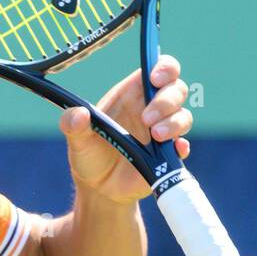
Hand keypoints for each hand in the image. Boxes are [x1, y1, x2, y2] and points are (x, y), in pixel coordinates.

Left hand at [59, 54, 191, 202]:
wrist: (98, 188)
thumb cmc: (89, 155)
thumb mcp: (76, 139)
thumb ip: (73, 124)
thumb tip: (79, 114)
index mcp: (131, 94)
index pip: (157, 68)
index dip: (164, 67)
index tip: (155, 78)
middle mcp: (151, 108)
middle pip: (176, 89)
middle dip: (167, 100)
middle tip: (147, 119)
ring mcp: (163, 131)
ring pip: (184, 116)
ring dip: (174, 123)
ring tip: (156, 136)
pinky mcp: (168, 155)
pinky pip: (184, 146)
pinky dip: (182, 147)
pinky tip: (175, 150)